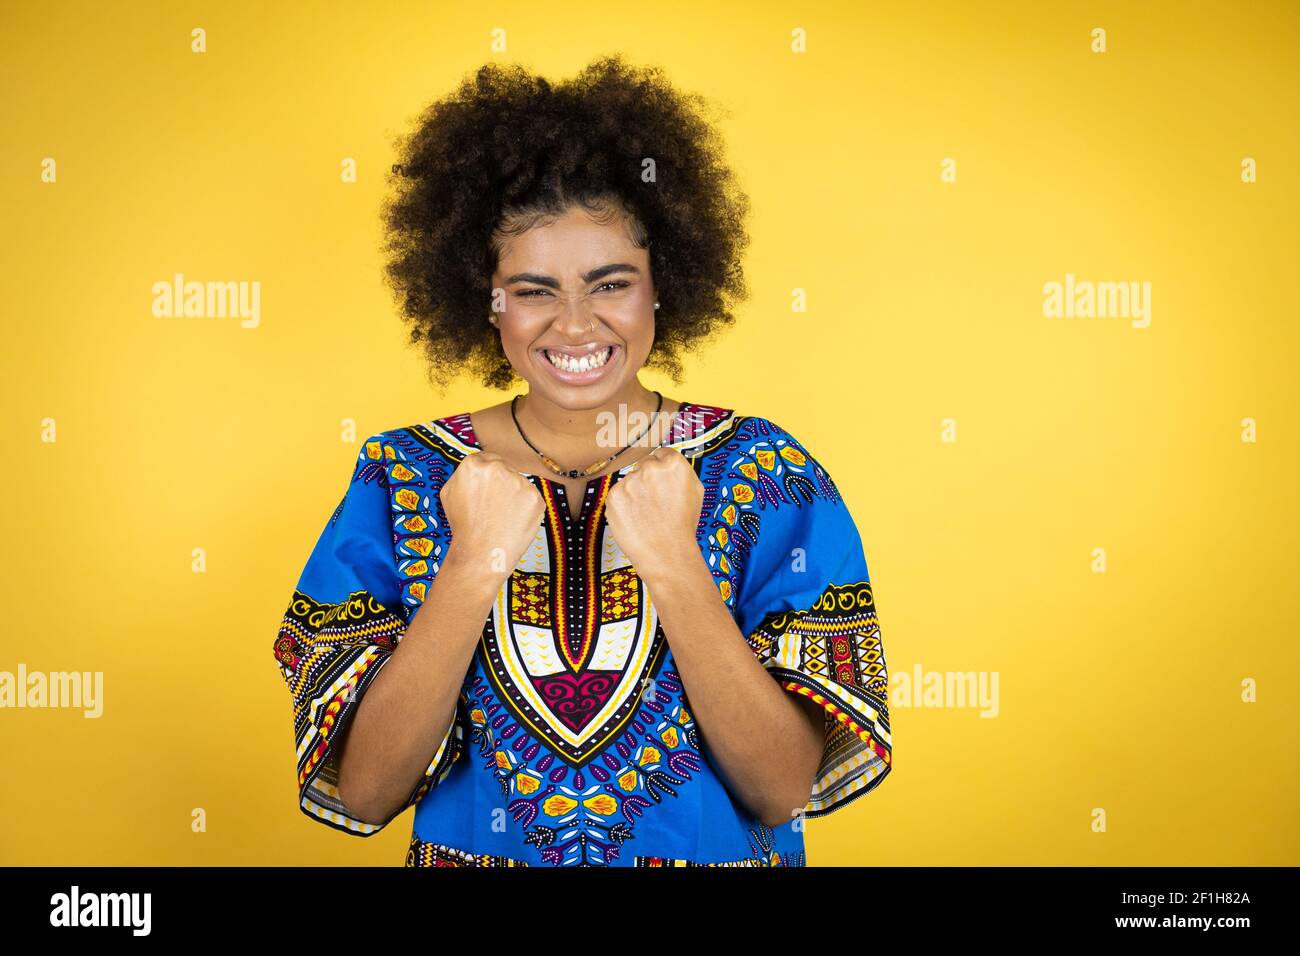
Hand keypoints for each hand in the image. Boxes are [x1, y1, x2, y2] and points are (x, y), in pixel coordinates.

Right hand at [439, 452, 543, 582]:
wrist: (480, 554)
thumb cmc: (464, 528)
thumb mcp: (449, 493)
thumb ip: (463, 475)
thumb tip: (477, 468)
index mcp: (473, 464)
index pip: (488, 459)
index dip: (490, 476)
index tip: (492, 486)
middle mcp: (497, 468)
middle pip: (506, 469)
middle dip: (503, 485)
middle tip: (495, 507)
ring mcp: (519, 482)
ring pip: (520, 484)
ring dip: (515, 497)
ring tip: (502, 517)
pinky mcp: (535, 498)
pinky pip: (532, 499)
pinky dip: (526, 510)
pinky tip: (513, 521)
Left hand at [603, 446, 703, 582]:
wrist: (667, 554)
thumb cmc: (683, 526)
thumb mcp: (696, 491)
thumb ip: (682, 470)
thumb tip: (667, 460)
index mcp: (674, 464)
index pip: (661, 454)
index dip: (662, 469)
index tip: (661, 482)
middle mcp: (650, 468)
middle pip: (644, 465)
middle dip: (648, 480)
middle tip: (655, 502)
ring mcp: (629, 482)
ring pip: (629, 480)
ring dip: (635, 492)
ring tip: (646, 514)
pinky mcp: (614, 496)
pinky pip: (618, 494)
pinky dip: (623, 505)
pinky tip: (635, 518)